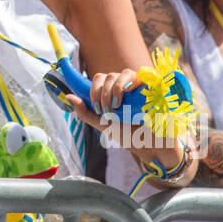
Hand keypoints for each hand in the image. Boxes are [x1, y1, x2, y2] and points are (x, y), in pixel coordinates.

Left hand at [67, 68, 193, 176]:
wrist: (151, 148)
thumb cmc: (129, 136)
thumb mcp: (103, 124)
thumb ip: (86, 112)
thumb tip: (68, 96)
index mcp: (114, 93)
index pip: (99, 79)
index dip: (94, 90)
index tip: (96, 108)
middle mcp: (127, 86)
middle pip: (108, 75)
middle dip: (103, 94)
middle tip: (107, 112)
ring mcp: (141, 87)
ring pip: (124, 73)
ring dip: (116, 90)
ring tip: (117, 108)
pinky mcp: (154, 88)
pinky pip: (141, 75)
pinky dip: (131, 86)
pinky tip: (129, 100)